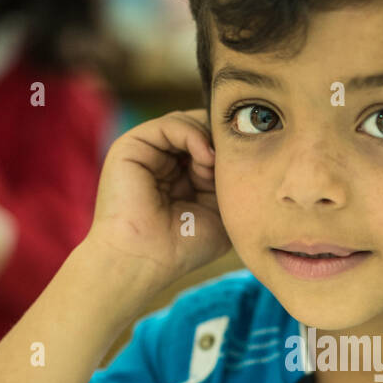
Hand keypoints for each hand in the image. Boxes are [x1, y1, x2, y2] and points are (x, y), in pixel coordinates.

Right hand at [85, 108, 231, 292]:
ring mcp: (148, 152)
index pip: (212, 143)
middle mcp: (164, 160)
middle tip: (234, 162)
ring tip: (215, 168)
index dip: (231, 148)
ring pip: (188, 122)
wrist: (145, 260)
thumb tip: (240, 147)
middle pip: (202, 127)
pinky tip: (205, 157)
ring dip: (209, 140)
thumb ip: (228, 177)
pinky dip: (193, 134)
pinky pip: (170, 124)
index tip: (250, 162)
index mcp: (182, 175)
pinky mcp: (132, 146)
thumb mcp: (219, 209)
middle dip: (222, 142)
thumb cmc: (183, 246)